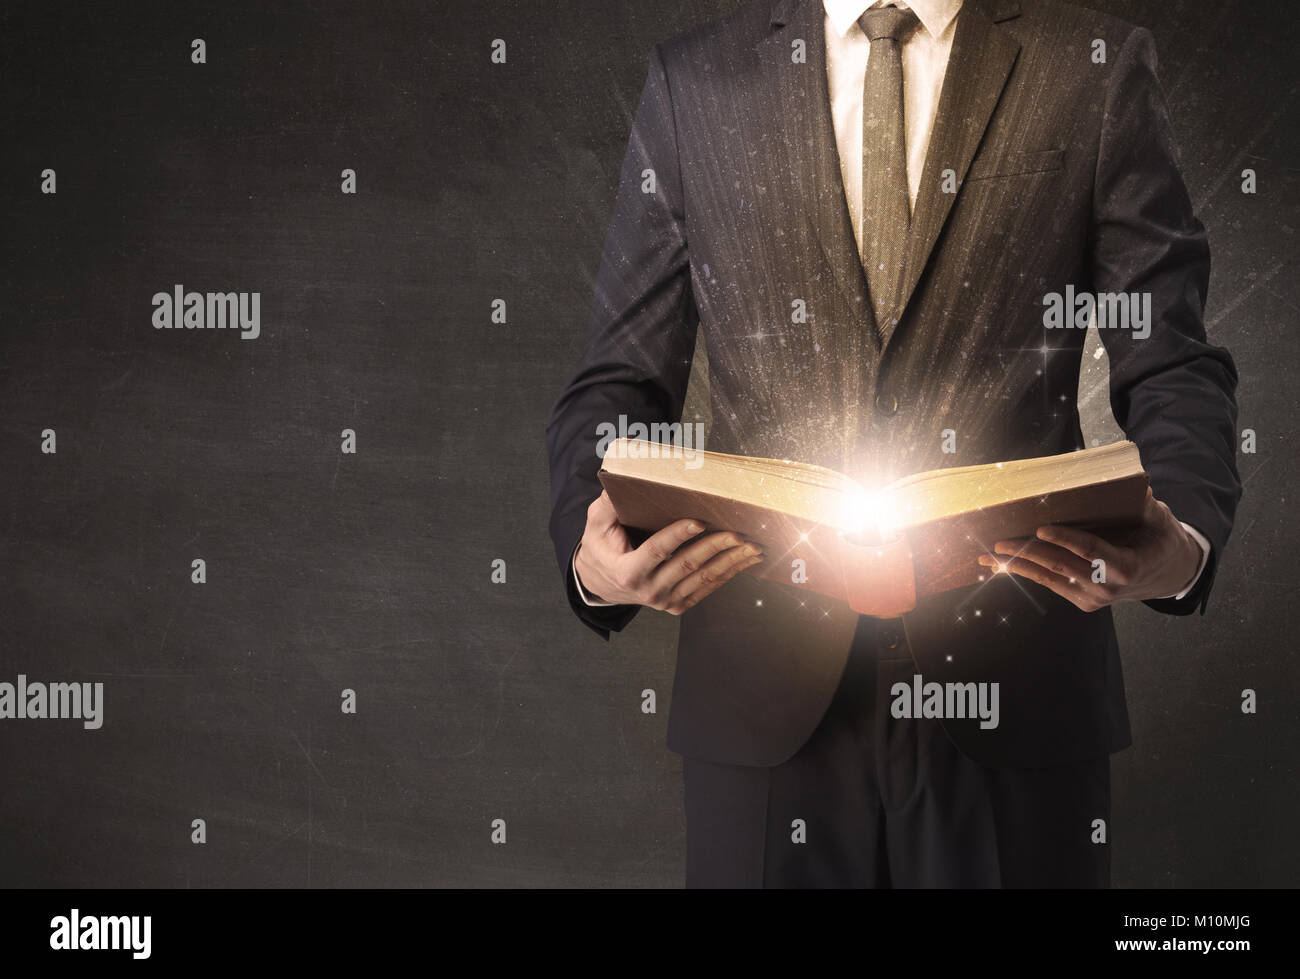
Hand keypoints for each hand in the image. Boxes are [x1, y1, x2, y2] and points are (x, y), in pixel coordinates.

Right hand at [574, 491, 762, 614]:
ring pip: (703, 579)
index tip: (699, 521)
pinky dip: (729, 573)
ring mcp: (665, 600)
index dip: (678, 535)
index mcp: (628, 572)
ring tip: (752, 546)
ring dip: (731, 562)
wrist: (603, 582)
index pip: (656, 551)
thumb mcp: (596, 525)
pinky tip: (746, 560)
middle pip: (687, 565)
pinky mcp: (677, 604)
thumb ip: (606, 507)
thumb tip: (620, 482)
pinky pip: (707, 588)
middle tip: (737, 532)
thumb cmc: (602, 547)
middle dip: (715, 547)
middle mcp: (648, 590)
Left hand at [976, 488, 1201, 611]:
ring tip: (988, 555)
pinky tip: (1001, 565)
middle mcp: (1107, 587)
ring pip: (1049, 577)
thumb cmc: (1160, 541)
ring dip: (1016, 565)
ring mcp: (1093, 597)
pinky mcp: (1082, 601)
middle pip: (1061, 565)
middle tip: (1000, 539)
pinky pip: (1050, 583)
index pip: (1091, 551)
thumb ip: (1145, 505)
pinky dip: (1025, 572)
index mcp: (1126, 567)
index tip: (1041, 528)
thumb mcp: (1159, 520)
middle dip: (1028, 552)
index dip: (1065, 539)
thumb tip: (1133, 485)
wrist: (1167, 575)